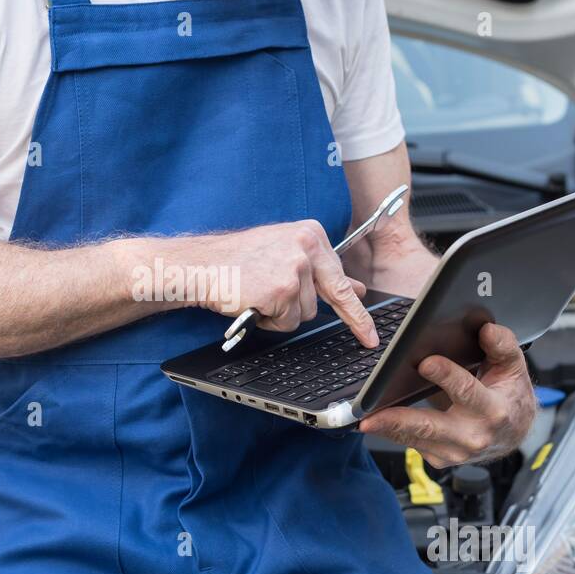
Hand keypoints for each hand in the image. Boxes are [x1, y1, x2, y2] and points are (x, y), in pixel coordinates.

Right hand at [189, 220, 378, 346]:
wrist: (202, 265)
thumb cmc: (237, 260)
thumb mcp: (283, 254)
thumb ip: (319, 270)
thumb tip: (354, 287)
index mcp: (311, 234)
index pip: (342, 275)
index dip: (358, 306)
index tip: (372, 329)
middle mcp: (307, 247)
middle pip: (331, 296)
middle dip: (352, 319)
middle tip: (368, 338)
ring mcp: (295, 268)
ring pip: (305, 313)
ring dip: (283, 313)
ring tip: (260, 295)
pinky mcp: (282, 290)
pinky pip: (286, 322)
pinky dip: (270, 320)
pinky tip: (254, 302)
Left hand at [358, 322, 536, 467]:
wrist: (512, 434)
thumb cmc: (509, 397)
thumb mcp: (513, 368)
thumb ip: (502, 346)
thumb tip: (486, 329)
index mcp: (493, 411)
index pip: (467, 391)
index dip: (446, 376)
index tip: (426, 362)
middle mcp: (473, 436)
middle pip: (430, 427)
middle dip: (399, 420)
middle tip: (371, 414)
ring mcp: (455, 452)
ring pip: (415, 439)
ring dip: (387, 429)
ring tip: (363, 418)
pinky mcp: (440, 458)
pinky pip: (412, 443)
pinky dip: (393, 432)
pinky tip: (377, 421)